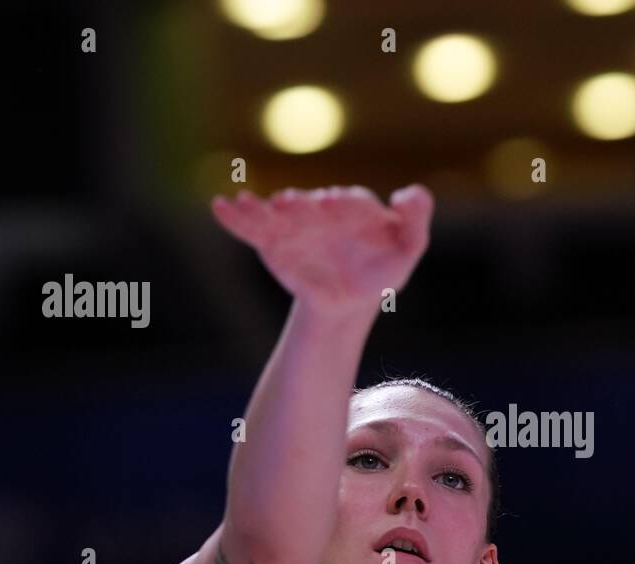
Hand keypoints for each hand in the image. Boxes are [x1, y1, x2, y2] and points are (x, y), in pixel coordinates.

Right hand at [210, 184, 433, 314]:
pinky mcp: (274, 242)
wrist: (351, 300)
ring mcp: (295, 225)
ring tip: (242, 201)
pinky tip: (219, 207)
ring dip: (259, 208)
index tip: (330, 203)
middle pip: (310, 206)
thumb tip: (410, 192)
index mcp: (355, 208)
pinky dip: (235, 219)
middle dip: (299, 205)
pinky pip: (253, 229)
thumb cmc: (382, 269)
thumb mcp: (407, 250)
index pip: (351, 203)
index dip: (342, 203)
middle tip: (287, 204)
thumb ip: (415, 222)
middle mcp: (321, 210)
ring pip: (276, 214)